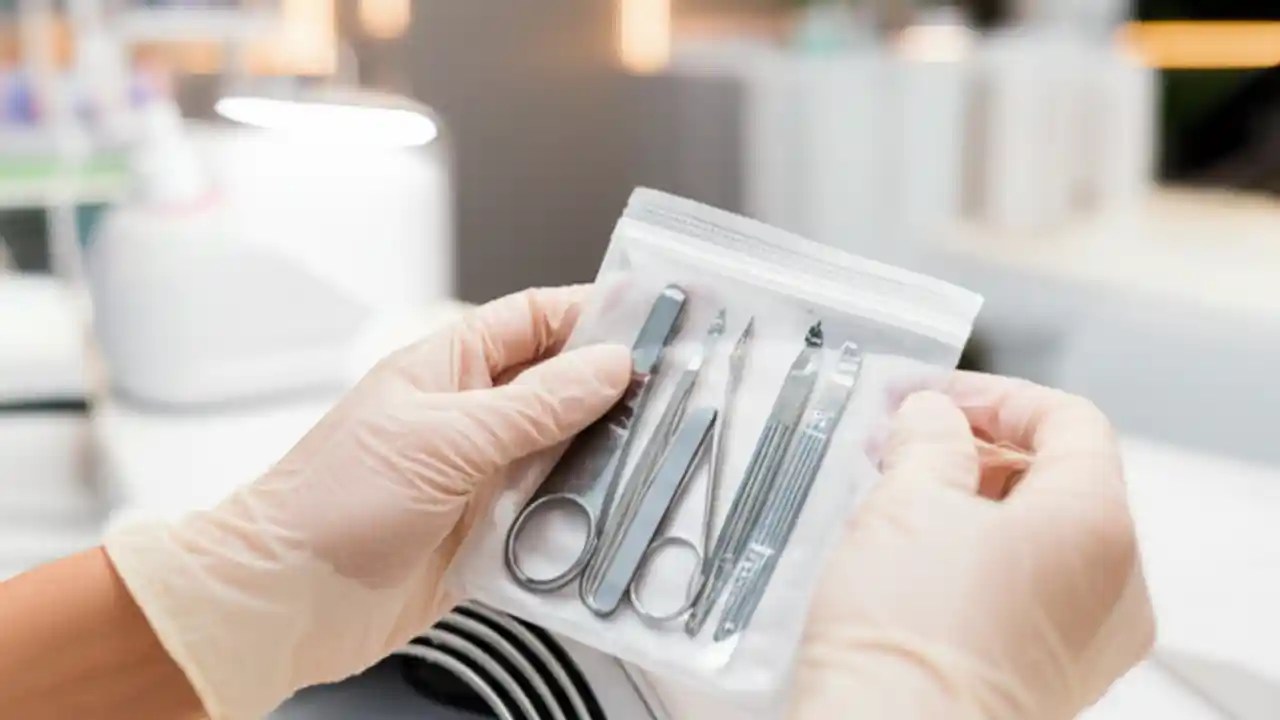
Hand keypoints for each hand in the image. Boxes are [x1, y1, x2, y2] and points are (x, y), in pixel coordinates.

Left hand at [105, 286, 631, 719]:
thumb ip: (535, 405)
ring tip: (665, 460)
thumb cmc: (335, 500)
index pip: (534, 320)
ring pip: (567, 457)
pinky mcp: (491, 536)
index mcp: (450, 367)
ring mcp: (483, 478)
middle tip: (682, 396)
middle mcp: (472, 418)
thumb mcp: (446, 437)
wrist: (287, 600)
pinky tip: (619, 524)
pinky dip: (584, 522)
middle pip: (562, 389)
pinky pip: (554, 519)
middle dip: (615, 393)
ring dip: (606, 461)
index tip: (655, 317)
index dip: (593, 313)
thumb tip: (609, 366)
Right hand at [791, 373, 1154, 719]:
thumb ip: (928, 435)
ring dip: (971, 500)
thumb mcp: (906, 499)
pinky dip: (982, 556)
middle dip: (973, 448)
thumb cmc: (908, 638)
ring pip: (1042, 535)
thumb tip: (931, 417)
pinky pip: (1032, 588)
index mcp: (1098, 524)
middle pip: (1059, 477)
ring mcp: (1091, 637)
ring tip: (897, 495)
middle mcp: (1116, 583)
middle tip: (901, 440)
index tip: (934, 398)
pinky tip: (916, 554)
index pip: (1068, 421)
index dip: (993, 396)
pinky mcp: (1054, 674)